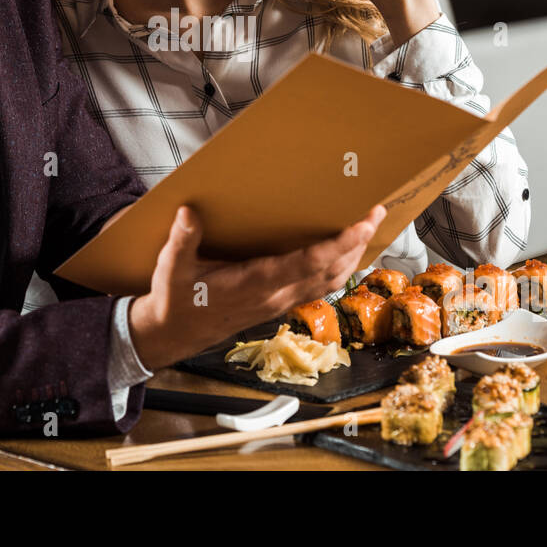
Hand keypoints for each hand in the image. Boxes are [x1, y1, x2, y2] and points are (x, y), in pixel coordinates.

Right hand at [127, 204, 386, 370]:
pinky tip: (342, 254)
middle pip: (330, 271)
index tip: (361, 223)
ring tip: (366, 228)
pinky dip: (338, 270)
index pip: (308, 263)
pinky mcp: (277, 305)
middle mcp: (274, 296)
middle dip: (357, 243)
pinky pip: (317, 288)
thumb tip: (188, 212)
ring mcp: (278, 303)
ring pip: (329, 283)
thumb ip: (182, 240)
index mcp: (254, 283)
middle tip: (376, 213)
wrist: (172, 335)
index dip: (339, 244)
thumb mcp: (171, 269)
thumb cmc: (175, 300)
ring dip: (352, 256)